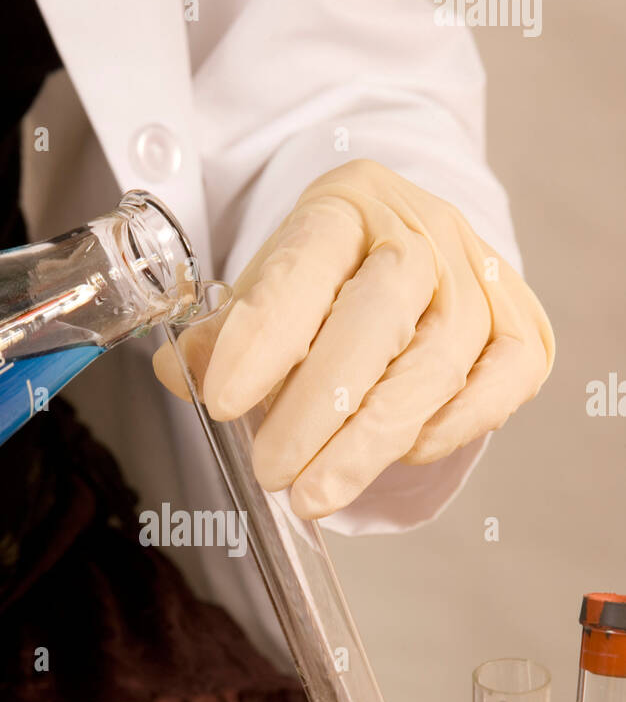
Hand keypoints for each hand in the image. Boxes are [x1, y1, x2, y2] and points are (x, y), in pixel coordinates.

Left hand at [153, 159, 553, 518]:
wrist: (414, 248)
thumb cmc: (330, 278)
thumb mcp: (267, 287)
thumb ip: (223, 334)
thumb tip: (180, 375)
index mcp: (346, 206)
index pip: (306, 264)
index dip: (264, 335)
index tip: (222, 402)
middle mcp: (423, 232)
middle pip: (378, 316)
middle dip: (318, 407)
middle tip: (271, 472)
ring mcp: (479, 279)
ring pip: (435, 363)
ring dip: (369, 441)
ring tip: (313, 495)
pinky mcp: (522, 328)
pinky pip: (496, 385)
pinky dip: (446, 429)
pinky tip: (397, 455)